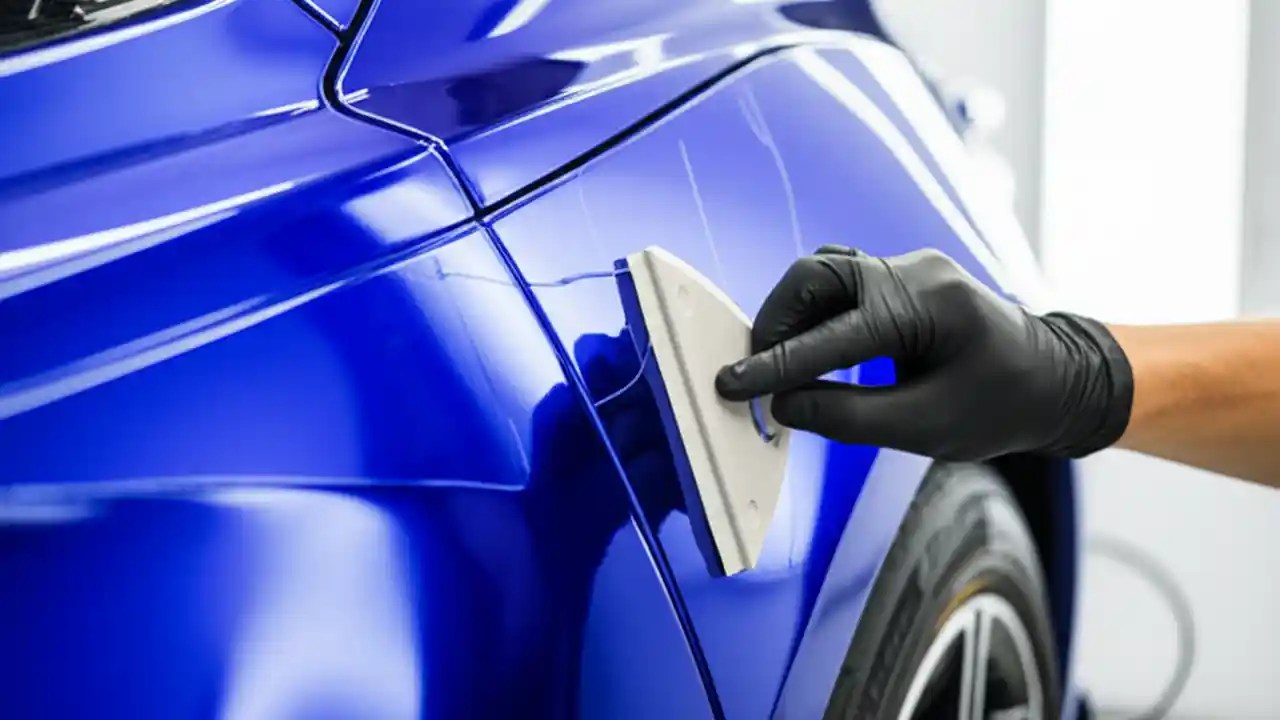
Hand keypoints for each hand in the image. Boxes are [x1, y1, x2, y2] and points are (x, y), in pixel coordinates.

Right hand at [714, 246, 1132, 459]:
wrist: (1058, 381)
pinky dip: (814, 316)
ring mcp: (910, 268)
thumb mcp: (927, 428)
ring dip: (790, 317)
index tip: (732, 384)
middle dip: (776, 323)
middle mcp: (916, 272)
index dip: (777, 364)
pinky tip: (807, 351)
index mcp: (929, 306)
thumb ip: (848, 418)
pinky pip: (842, 285)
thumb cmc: (1004, 407)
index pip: (834, 335)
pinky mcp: (904, 279)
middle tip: (754, 372)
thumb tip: (783, 405)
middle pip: (817, 275)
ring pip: (824, 273)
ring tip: (777, 365)